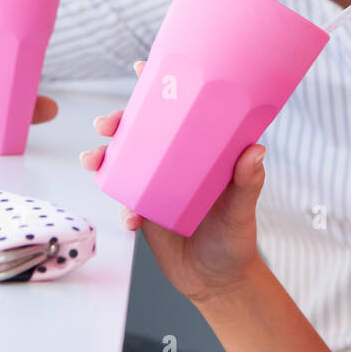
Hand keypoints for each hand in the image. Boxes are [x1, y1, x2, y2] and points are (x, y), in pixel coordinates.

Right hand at [80, 60, 266, 304]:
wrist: (218, 283)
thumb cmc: (236, 240)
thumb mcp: (243, 210)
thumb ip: (247, 182)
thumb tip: (256, 149)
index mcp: (201, 151)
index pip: (182, 111)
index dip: (160, 87)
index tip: (142, 68)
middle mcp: (176, 163)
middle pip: (142, 131)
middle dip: (118, 121)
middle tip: (106, 124)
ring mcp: (157, 185)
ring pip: (123, 161)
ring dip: (104, 157)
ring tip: (94, 160)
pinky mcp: (145, 211)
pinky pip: (124, 201)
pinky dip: (121, 207)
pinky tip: (129, 219)